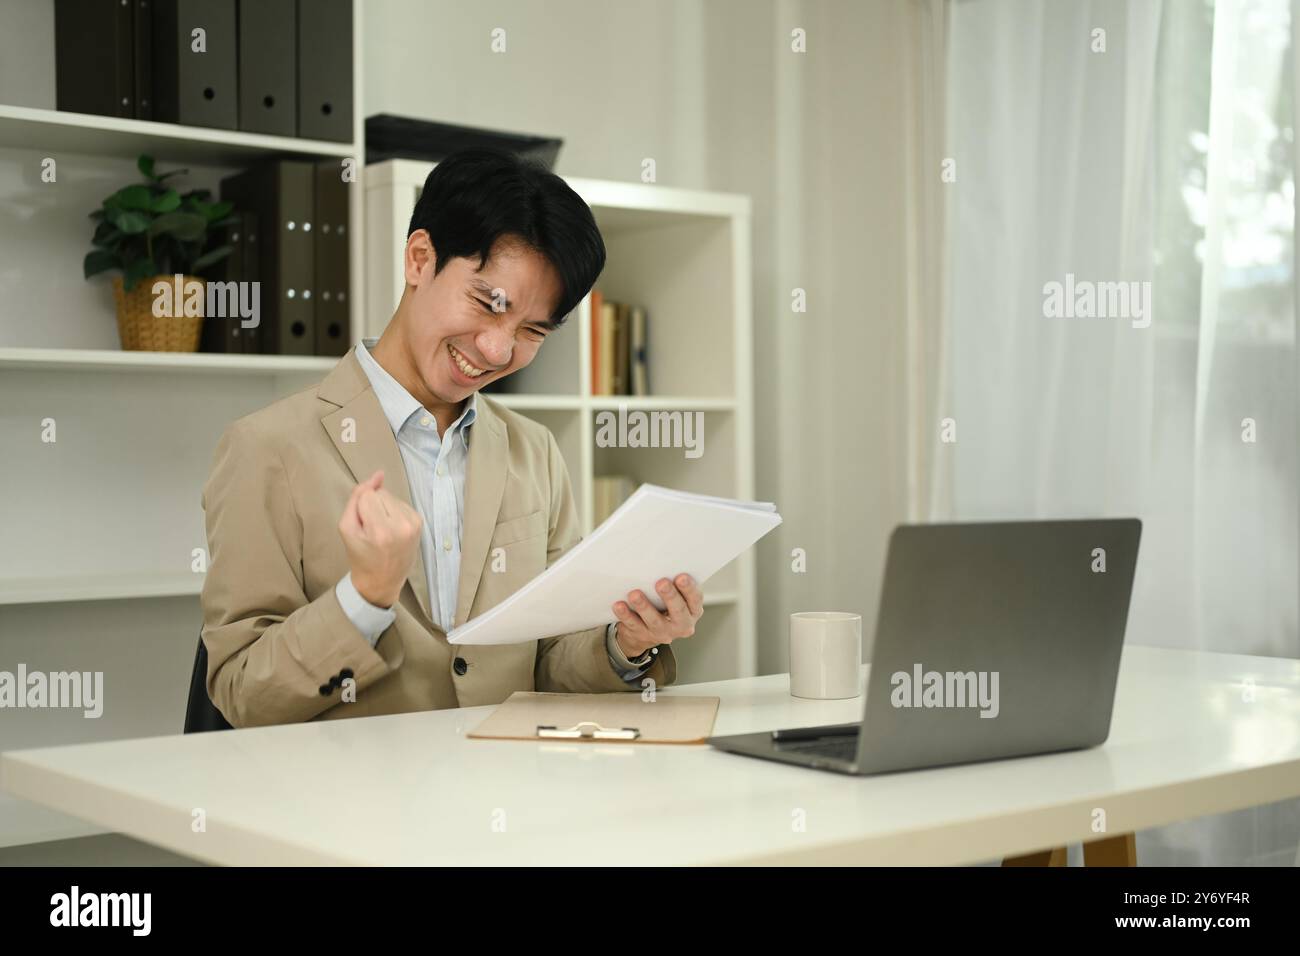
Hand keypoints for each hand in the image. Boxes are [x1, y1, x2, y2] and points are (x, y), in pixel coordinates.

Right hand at [338, 470, 422, 607]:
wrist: (381, 581)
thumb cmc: (360, 556)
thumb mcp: (347, 528)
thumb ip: (357, 498)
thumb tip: (378, 474)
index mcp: (382, 530)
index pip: (367, 495)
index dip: (360, 508)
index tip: (362, 527)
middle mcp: (403, 525)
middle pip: (381, 493)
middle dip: (373, 506)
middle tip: (371, 530)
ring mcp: (414, 524)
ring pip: (391, 496)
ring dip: (384, 508)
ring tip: (382, 531)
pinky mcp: (420, 523)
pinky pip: (401, 503)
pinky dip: (394, 512)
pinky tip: (392, 529)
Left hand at [612, 574, 703, 657]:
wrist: (648, 632)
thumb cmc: (665, 606)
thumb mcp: (677, 596)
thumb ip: (674, 584)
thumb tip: (662, 562)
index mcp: (692, 611)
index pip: (695, 599)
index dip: (689, 588)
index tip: (681, 577)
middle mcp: (681, 624)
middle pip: (677, 611)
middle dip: (670, 596)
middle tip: (661, 583)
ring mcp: (662, 632)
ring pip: (653, 620)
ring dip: (644, 606)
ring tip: (635, 594)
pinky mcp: (643, 636)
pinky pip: (633, 625)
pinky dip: (626, 615)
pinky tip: (619, 605)